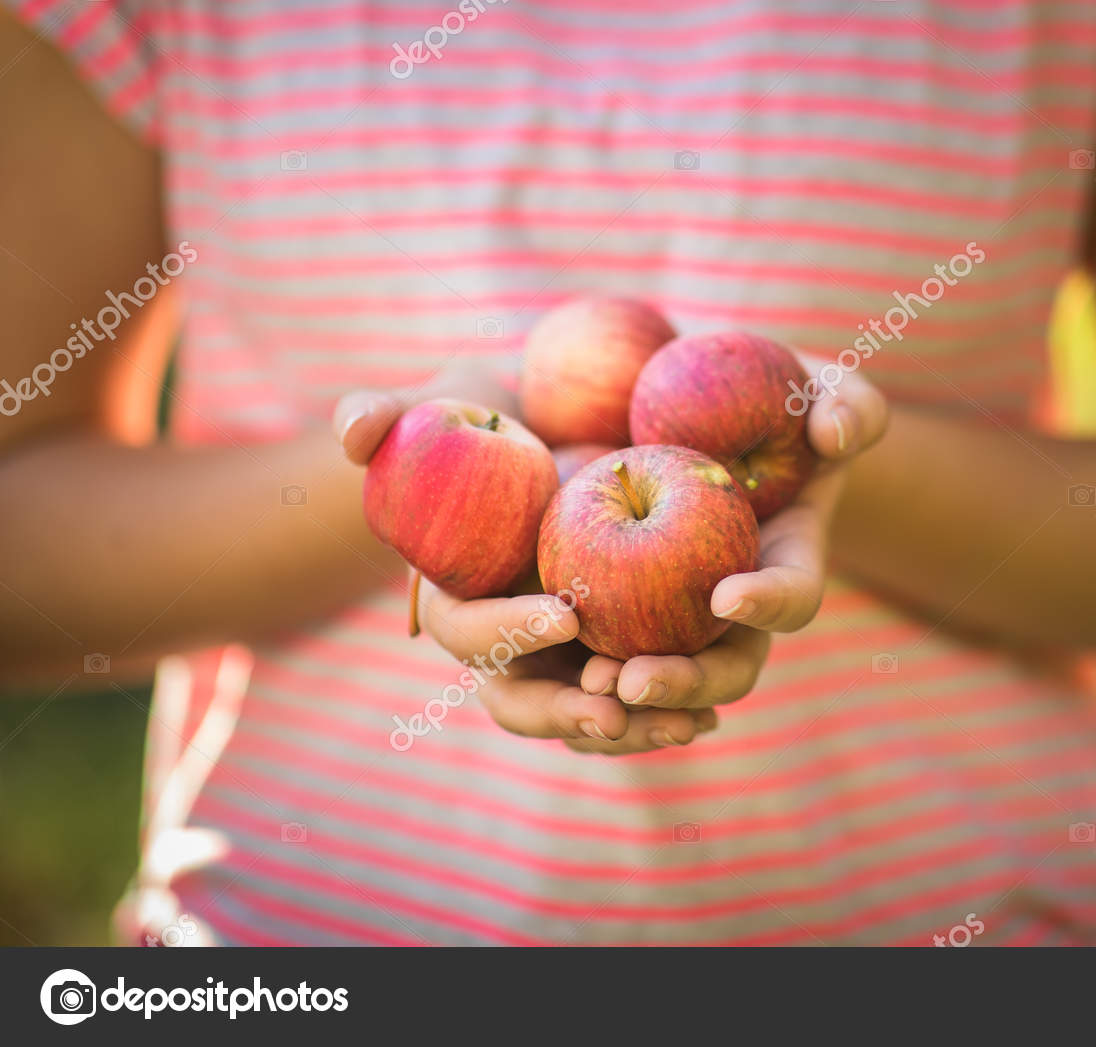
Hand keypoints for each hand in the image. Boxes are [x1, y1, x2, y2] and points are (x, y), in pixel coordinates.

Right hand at [335, 362, 715, 753]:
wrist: (553, 427)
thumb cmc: (486, 414)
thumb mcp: (439, 402)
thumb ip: (383, 411)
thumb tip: (353, 434)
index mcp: (455, 597)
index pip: (466, 630)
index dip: (506, 628)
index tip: (566, 609)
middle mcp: (506, 642)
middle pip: (522, 700)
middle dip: (564, 711)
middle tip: (613, 704)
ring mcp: (559, 656)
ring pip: (583, 715)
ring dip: (628, 728)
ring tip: (679, 722)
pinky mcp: (612, 652)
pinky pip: (634, 699)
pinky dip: (667, 710)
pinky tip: (707, 713)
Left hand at [576, 360, 889, 722]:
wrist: (693, 416)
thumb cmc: (771, 397)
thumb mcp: (817, 386)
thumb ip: (846, 403)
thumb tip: (833, 431)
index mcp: (786, 562)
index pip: (793, 596)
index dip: (770, 603)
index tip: (728, 595)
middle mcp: (733, 607)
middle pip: (724, 669)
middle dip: (685, 682)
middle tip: (635, 679)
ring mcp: (677, 618)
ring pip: (660, 687)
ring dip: (627, 700)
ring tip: (590, 691)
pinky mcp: (614, 609)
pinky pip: (596, 661)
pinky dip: (571, 678)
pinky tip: (535, 668)